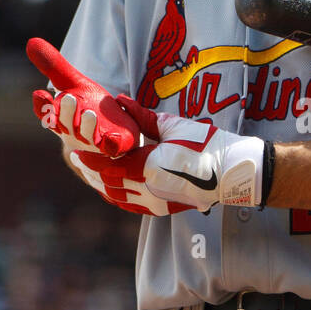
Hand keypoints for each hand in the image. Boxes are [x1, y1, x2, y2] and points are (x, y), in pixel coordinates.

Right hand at [27, 39, 138, 157]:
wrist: (114, 130)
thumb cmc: (89, 106)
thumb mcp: (74, 83)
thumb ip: (54, 66)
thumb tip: (31, 41)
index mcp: (61, 117)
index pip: (46, 113)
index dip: (42, 107)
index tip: (39, 94)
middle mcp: (74, 132)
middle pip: (66, 125)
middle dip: (67, 113)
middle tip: (69, 98)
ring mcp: (94, 142)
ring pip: (88, 137)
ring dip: (88, 127)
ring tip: (90, 113)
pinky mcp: (114, 147)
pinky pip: (111, 148)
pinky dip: (110, 144)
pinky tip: (112, 137)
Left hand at [75, 95, 264, 214]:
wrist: (233, 172)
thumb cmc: (207, 144)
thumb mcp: (174, 126)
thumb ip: (143, 117)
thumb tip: (121, 101)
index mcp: (149, 166)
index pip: (109, 164)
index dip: (92, 158)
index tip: (78, 150)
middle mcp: (148, 188)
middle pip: (109, 183)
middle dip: (92, 171)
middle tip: (79, 160)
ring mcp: (156, 201)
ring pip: (118, 197)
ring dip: (102, 186)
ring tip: (92, 175)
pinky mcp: (163, 208)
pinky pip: (132, 205)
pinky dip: (118, 197)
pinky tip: (112, 190)